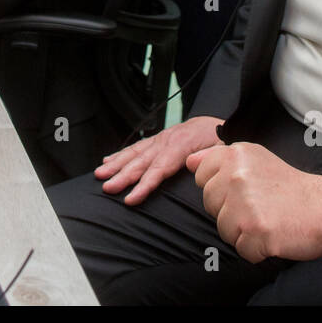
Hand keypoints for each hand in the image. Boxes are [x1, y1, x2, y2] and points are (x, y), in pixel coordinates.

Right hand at [94, 115, 224, 204]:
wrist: (221, 124)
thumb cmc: (221, 141)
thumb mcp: (222, 150)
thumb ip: (208, 159)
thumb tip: (194, 165)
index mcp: (182, 146)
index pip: (159, 169)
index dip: (144, 185)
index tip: (129, 199)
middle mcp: (167, 141)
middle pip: (142, 162)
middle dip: (122, 176)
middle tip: (106, 188)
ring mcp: (161, 139)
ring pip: (135, 153)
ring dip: (116, 164)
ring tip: (100, 174)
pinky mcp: (159, 140)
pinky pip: (137, 147)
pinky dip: (121, 154)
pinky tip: (108, 160)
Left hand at [186, 142, 321, 262]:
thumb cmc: (288, 187)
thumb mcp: (254, 159)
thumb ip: (217, 158)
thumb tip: (188, 161)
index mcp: (236, 154)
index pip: (201, 177)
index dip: (221, 189)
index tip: (244, 188)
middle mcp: (237, 175)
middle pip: (210, 205)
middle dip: (230, 211)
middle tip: (259, 206)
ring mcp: (246, 203)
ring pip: (223, 229)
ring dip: (243, 232)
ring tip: (266, 219)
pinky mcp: (256, 231)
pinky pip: (241, 250)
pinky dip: (256, 250)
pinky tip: (273, 234)